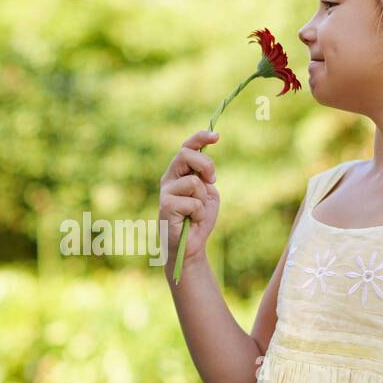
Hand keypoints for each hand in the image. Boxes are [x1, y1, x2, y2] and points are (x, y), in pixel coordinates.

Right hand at [159, 130, 220, 271]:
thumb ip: (204, 178)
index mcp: (179, 172)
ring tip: (197, 211)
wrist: (190, 246)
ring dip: (203, 198)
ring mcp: (166, 192)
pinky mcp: (166, 206)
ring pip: (193, 182)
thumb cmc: (198, 219)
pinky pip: (193, 202)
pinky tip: (191, 221)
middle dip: (206, 165)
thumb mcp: (207, 193)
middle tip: (212, 180)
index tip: (216, 136)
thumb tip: (204, 168)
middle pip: (186, 154)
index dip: (200, 138)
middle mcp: (169, 178)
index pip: (186, 147)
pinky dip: (199, 213)